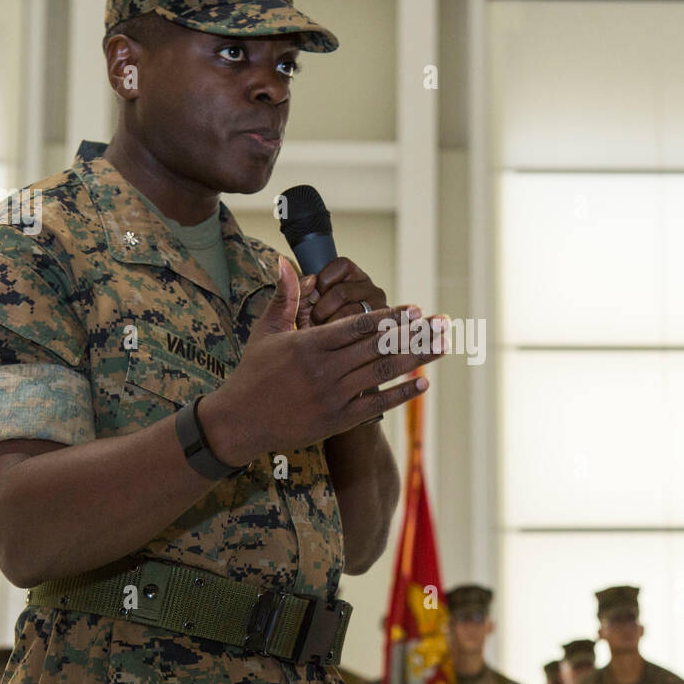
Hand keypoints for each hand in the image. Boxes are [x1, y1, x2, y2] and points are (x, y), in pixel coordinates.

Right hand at [200, 257, 444, 464]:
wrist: (240, 422)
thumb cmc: (253, 372)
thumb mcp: (267, 331)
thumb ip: (285, 296)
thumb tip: (284, 261)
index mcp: (310, 345)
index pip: (358, 327)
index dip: (390, 318)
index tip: (416, 309)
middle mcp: (325, 370)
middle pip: (379, 348)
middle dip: (415, 334)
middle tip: (444, 324)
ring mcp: (333, 396)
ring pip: (383, 374)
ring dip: (417, 360)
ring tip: (443, 347)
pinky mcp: (337, 420)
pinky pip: (376, 405)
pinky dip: (401, 394)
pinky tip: (424, 383)